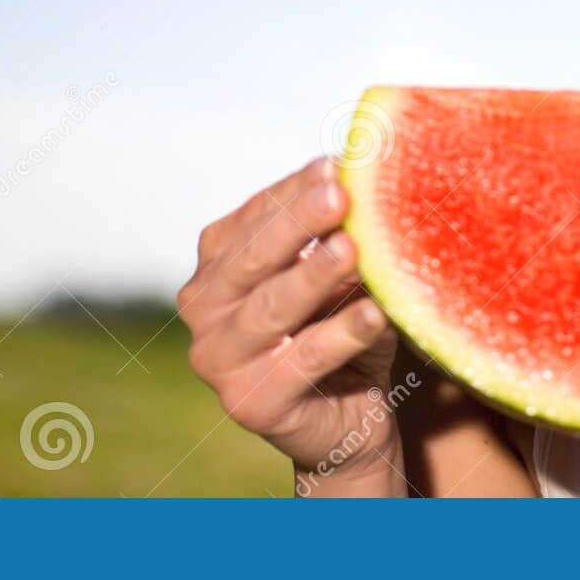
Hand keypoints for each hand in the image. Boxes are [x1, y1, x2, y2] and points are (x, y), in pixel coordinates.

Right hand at [179, 157, 403, 495]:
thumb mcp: (334, 275)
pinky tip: (376, 313)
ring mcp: (219, 360)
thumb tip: (361, 176)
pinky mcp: (250, 404)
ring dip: (315, 276)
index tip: (337, 163)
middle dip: (298, 223)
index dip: (295, 190)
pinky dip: (341, 334)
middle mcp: (203, 309)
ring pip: (272, 309)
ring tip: (353, 249)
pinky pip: (303, 360)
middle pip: (253, 258)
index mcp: (216, 266)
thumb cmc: (338, 327)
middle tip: (340, 194)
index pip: (255, 218)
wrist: (349, 417)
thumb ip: (333, 233)